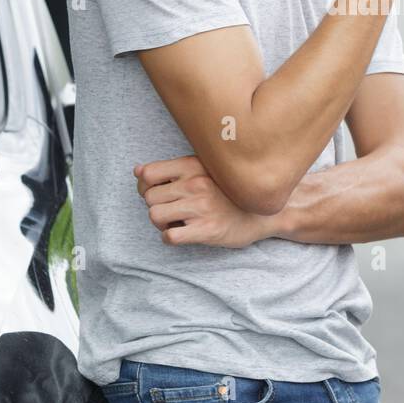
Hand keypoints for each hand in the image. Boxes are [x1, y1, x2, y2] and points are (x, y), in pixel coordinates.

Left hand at [133, 156, 273, 248]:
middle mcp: (196, 183)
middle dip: (156, 205)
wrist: (266, 211)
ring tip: (177, 221)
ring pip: (155, 215)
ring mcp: (201, 207)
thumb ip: (172, 169)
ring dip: (162, 222)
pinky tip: (183, 233)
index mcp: (193, 165)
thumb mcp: (204, 169)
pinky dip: (170, 237)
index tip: (158, 192)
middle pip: (149, 197)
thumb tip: (137, 171)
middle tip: (173, 210)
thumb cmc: (230, 192)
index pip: (148, 174)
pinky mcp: (207, 230)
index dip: (145, 186)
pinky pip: (169, 236)